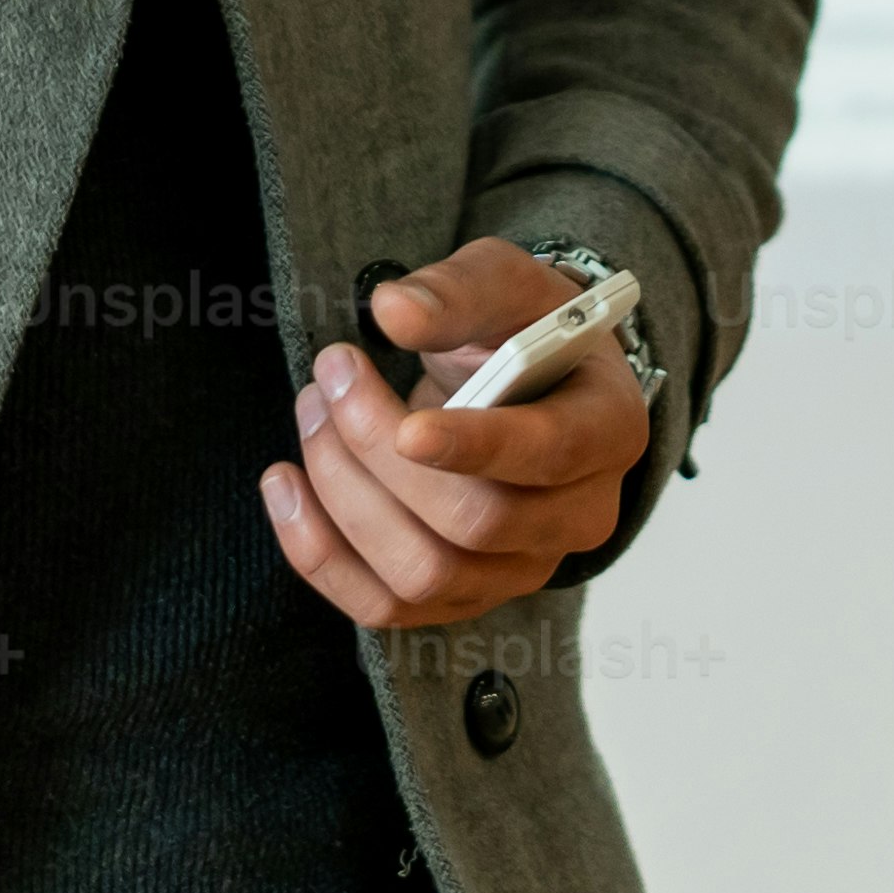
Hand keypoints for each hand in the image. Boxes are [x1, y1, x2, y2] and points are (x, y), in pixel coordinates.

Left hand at [260, 238, 648, 632]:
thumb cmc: (520, 331)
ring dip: (343, 497)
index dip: (477, 448)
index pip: (549, 456)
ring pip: (423, 574)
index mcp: (607, 429)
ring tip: (312, 415)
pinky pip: (384, 608)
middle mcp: (577, 516)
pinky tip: (286, 487)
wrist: (522, 381)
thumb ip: (457, 291)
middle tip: (330, 376)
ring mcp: (520, 569)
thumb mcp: (504, 284)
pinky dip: (320, 554)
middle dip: (380, 451)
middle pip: (474, 522)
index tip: (407, 428)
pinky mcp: (462, 597)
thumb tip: (393, 311)